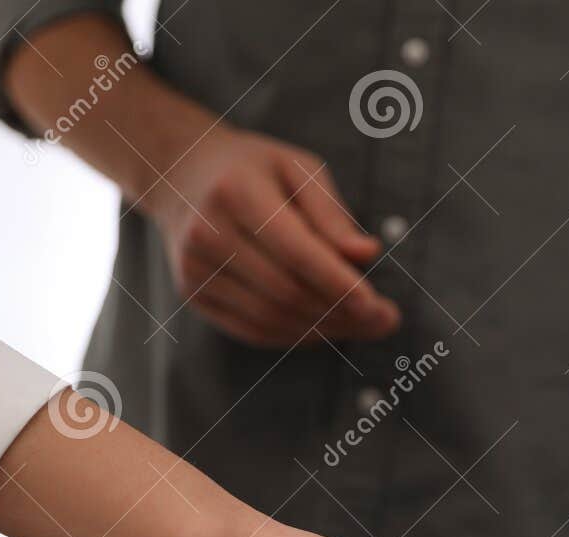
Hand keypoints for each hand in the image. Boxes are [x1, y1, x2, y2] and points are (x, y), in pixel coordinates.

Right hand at [147, 124, 400, 346]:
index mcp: (235, 192)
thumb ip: (332, 214)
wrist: (182, 175)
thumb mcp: (299, 169)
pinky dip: (297, 335)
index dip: (339, 284)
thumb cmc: (255, 170)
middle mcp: (206, 233)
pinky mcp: (193, 294)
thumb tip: (367, 255)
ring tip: (364, 325)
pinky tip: (328, 328)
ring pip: (271, 319)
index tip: (378, 305)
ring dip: (324, 330)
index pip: (295, 250)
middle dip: (341, 313)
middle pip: (284, 292)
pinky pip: (253, 330)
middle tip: (386, 319)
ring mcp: (194, 269)